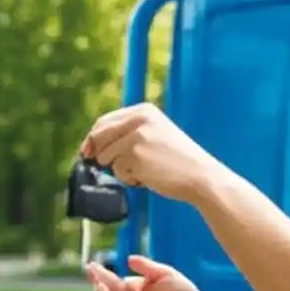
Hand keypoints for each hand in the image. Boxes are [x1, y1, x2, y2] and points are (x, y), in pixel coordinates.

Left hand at [80, 102, 225, 203]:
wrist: (201, 176)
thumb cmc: (179, 162)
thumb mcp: (156, 136)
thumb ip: (128, 134)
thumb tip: (90, 147)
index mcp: (144, 111)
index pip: (104, 121)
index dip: (93, 139)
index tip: (88, 152)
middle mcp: (139, 119)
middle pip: (99, 136)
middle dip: (99, 154)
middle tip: (111, 167)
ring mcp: (136, 136)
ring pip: (106, 156)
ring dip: (120, 169)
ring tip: (145, 171)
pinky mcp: (135, 154)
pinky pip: (117, 171)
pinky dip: (129, 179)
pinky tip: (149, 178)